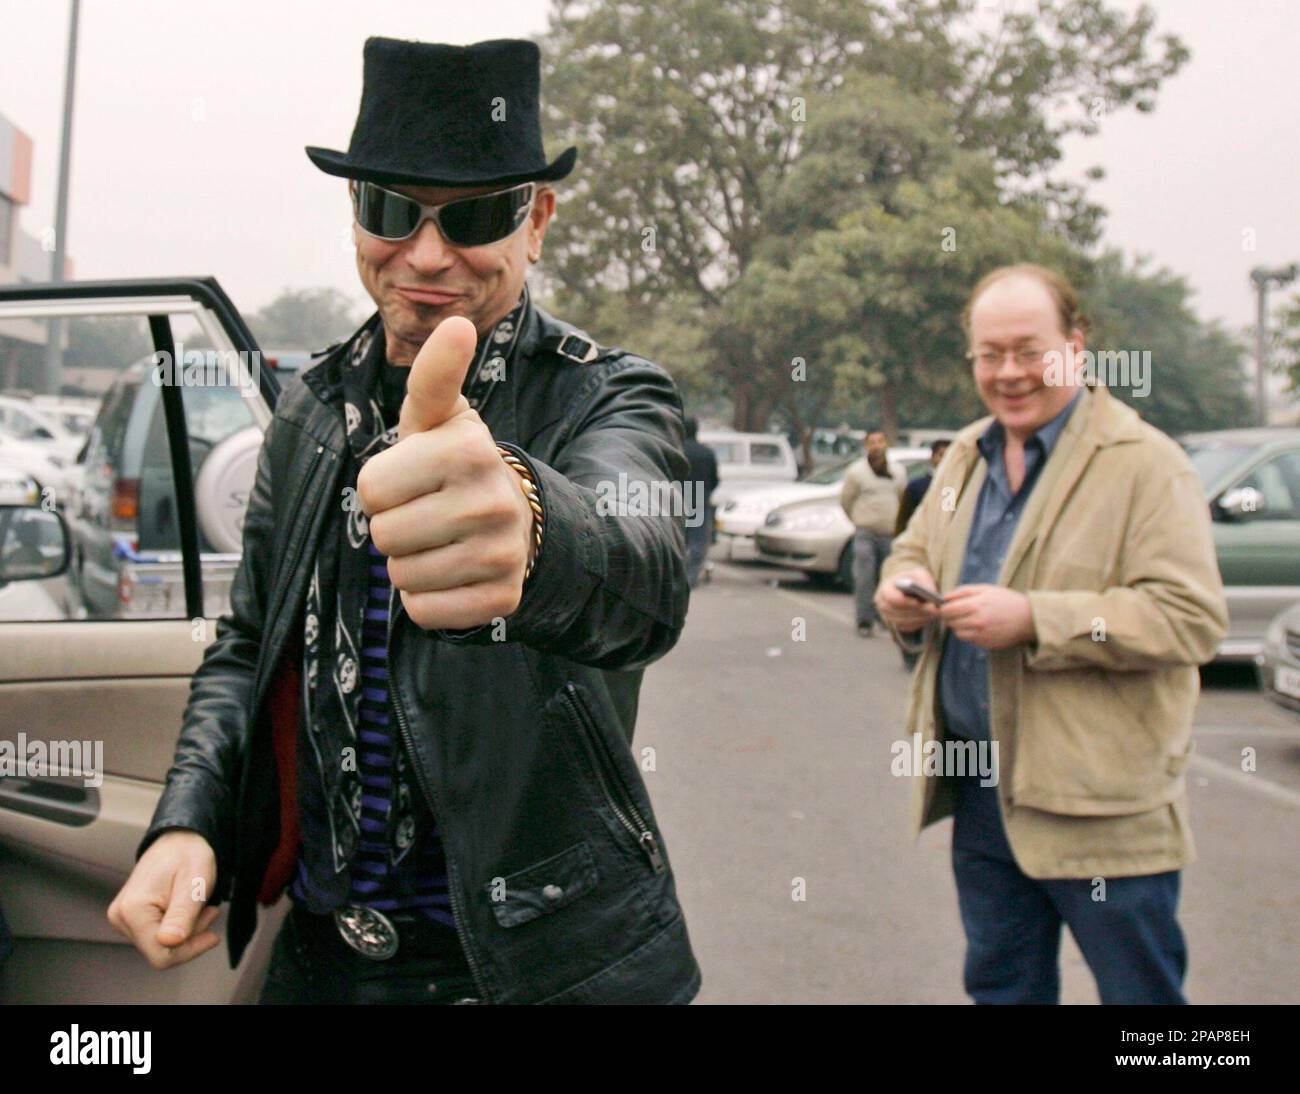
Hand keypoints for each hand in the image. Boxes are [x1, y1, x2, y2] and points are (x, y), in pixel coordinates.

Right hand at [106, 830, 220, 969]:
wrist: (179, 839)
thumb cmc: (189, 856)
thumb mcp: (194, 884)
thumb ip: (182, 914)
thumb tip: (168, 942)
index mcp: (132, 910)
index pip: (161, 956)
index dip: (190, 950)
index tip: (213, 934)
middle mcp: (120, 917)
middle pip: (160, 951)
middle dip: (190, 937)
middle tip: (209, 910)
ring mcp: (122, 918)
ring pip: (159, 945)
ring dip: (186, 932)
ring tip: (198, 906)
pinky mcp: (129, 918)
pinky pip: (156, 936)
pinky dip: (178, 927)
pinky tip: (187, 909)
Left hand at [357, 316, 534, 630]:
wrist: (519, 519)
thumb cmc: (458, 465)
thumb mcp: (441, 418)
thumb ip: (435, 374)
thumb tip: (455, 321)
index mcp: (470, 449)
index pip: (371, 489)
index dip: (382, 487)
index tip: (413, 479)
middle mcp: (492, 501)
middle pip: (383, 535)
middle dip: (394, 527)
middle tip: (428, 513)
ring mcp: (502, 554)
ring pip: (401, 576)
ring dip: (409, 564)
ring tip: (440, 542)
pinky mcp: (502, 599)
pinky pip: (424, 611)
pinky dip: (427, 599)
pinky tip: (452, 573)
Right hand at [875, 567, 940, 632]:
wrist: (908, 587)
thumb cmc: (913, 578)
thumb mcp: (919, 574)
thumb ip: (924, 581)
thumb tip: (932, 592)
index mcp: (885, 588)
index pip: (891, 598)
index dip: (905, 602)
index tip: (918, 603)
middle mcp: (882, 604)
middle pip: (897, 611)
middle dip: (917, 611)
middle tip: (934, 610)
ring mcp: (887, 616)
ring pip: (903, 621)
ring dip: (919, 618)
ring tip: (934, 614)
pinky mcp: (895, 624)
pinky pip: (907, 627)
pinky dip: (918, 623)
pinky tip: (929, 617)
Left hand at [940, 584, 1035, 649]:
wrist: (1028, 618)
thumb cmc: (1006, 600)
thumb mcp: (985, 588)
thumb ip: (962, 591)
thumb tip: (944, 598)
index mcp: (975, 605)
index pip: (946, 610)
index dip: (943, 608)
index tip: (946, 606)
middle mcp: (976, 621)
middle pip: (949, 622)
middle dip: (950, 616)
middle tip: (960, 611)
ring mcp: (980, 634)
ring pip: (957, 632)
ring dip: (959, 625)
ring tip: (972, 618)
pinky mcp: (985, 644)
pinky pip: (968, 639)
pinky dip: (969, 633)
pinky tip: (980, 626)